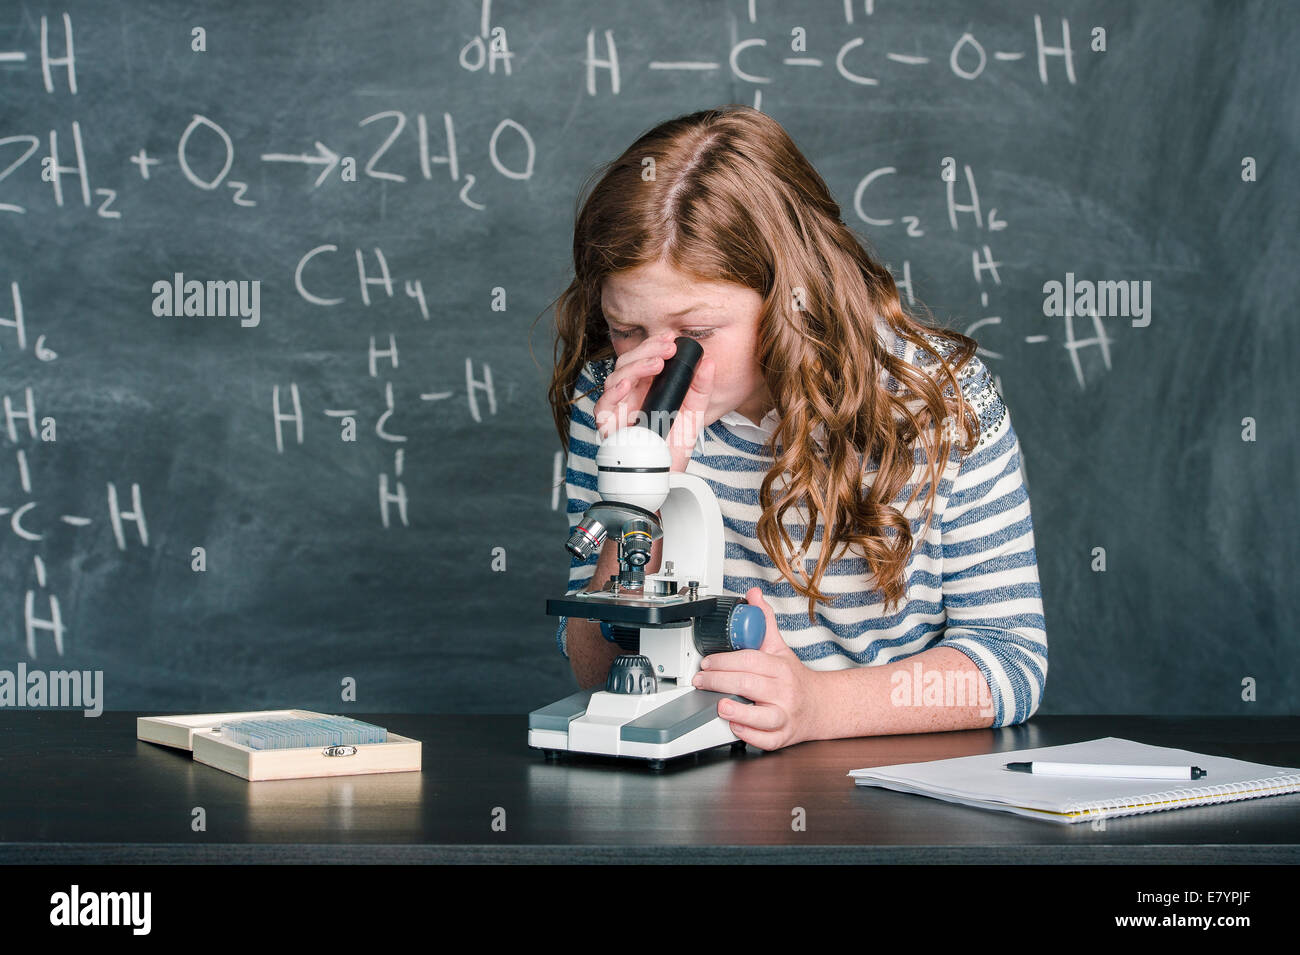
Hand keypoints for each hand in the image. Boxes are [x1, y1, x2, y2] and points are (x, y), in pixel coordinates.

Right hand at [594, 331, 714, 472]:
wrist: (667, 475)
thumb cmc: (674, 445)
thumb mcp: (694, 413)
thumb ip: (701, 388)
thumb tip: (708, 362)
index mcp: (646, 387)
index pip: (644, 358)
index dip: (654, 344)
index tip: (672, 339)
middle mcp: (629, 395)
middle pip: (628, 363)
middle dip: (647, 351)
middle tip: (668, 348)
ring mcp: (618, 409)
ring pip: (615, 378)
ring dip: (635, 367)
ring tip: (656, 363)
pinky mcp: (609, 427)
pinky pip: (602, 407)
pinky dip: (613, 394)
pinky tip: (627, 385)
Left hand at [691, 587, 822, 750]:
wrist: (822, 706)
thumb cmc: (795, 679)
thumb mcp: (780, 648)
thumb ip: (764, 622)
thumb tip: (753, 595)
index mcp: (780, 667)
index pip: (750, 660)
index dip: (725, 660)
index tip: (707, 662)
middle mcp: (784, 691)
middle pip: (749, 684)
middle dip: (720, 682)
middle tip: (701, 681)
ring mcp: (785, 715)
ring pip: (762, 716)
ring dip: (738, 711)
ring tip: (720, 705)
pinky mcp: (783, 736)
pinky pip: (767, 740)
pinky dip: (750, 734)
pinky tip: (736, 725)